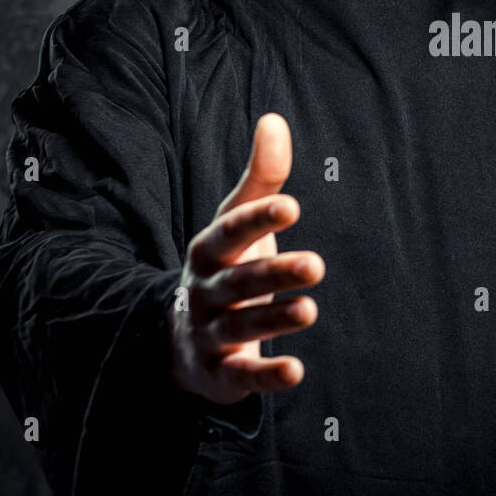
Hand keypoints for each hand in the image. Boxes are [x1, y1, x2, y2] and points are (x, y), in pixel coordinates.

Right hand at [168, 112, 324, 404]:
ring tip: (310, 309)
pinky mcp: (222, 373)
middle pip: (240, 280)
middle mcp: (206, 291)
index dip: (257, 219)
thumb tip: (275, 119)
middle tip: (316, 265)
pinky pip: (243, 375)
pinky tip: (296, 371)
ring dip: (274, 318)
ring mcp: (210, 334)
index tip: (290, 205)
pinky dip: (266, 375)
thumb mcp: (235, 221)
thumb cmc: (224, 266)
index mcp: (209, 251)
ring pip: (241, 326)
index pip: (230, 231)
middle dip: (274, 273)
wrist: (179, 337)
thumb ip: (261, 177)